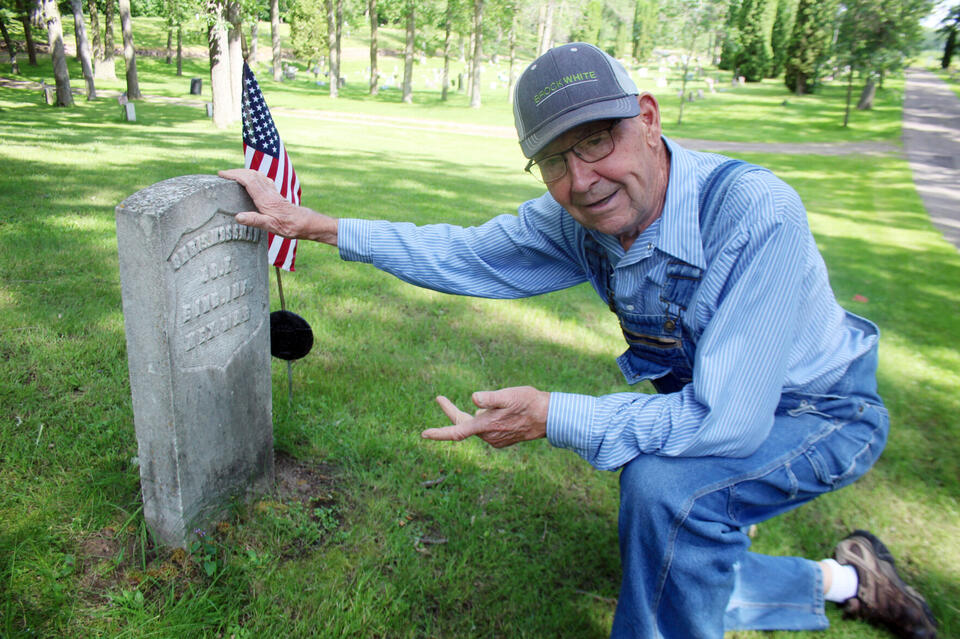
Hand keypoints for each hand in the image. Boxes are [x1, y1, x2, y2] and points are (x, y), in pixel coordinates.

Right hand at [218, 168, 336, 244]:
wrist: (305, 223)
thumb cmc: (289, 226)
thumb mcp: (271, 226)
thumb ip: (254, 220)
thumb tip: (237, 217)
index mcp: (264, 198)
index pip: (247, 180)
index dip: (234, 175)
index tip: (222, 174)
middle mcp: (269, 192)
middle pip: (251, 175)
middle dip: (237, 172)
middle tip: (224, 173)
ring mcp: (273, 192)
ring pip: (258, 176)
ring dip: (245, 172)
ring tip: (234, 175)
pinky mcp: (277, 195)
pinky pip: (264, 180)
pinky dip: (255, 176)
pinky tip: (254, 180)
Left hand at [422, 386, 549, 448]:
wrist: (549, 417)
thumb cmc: (529, 402)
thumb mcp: (509, 395)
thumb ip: (490, 398)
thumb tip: (474, 399)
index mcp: (486, 426)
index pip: (457, 431)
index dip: (439, 433)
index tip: (424, 434)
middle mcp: (488, 436)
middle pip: (463, 425)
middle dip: (453, 412)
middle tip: (440, 398)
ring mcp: (495, 440)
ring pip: (476, 425)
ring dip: (476, 415)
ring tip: (498, 401)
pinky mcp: (501, 440)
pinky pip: (486, 429)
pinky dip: (485, 420)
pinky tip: (502, 412)